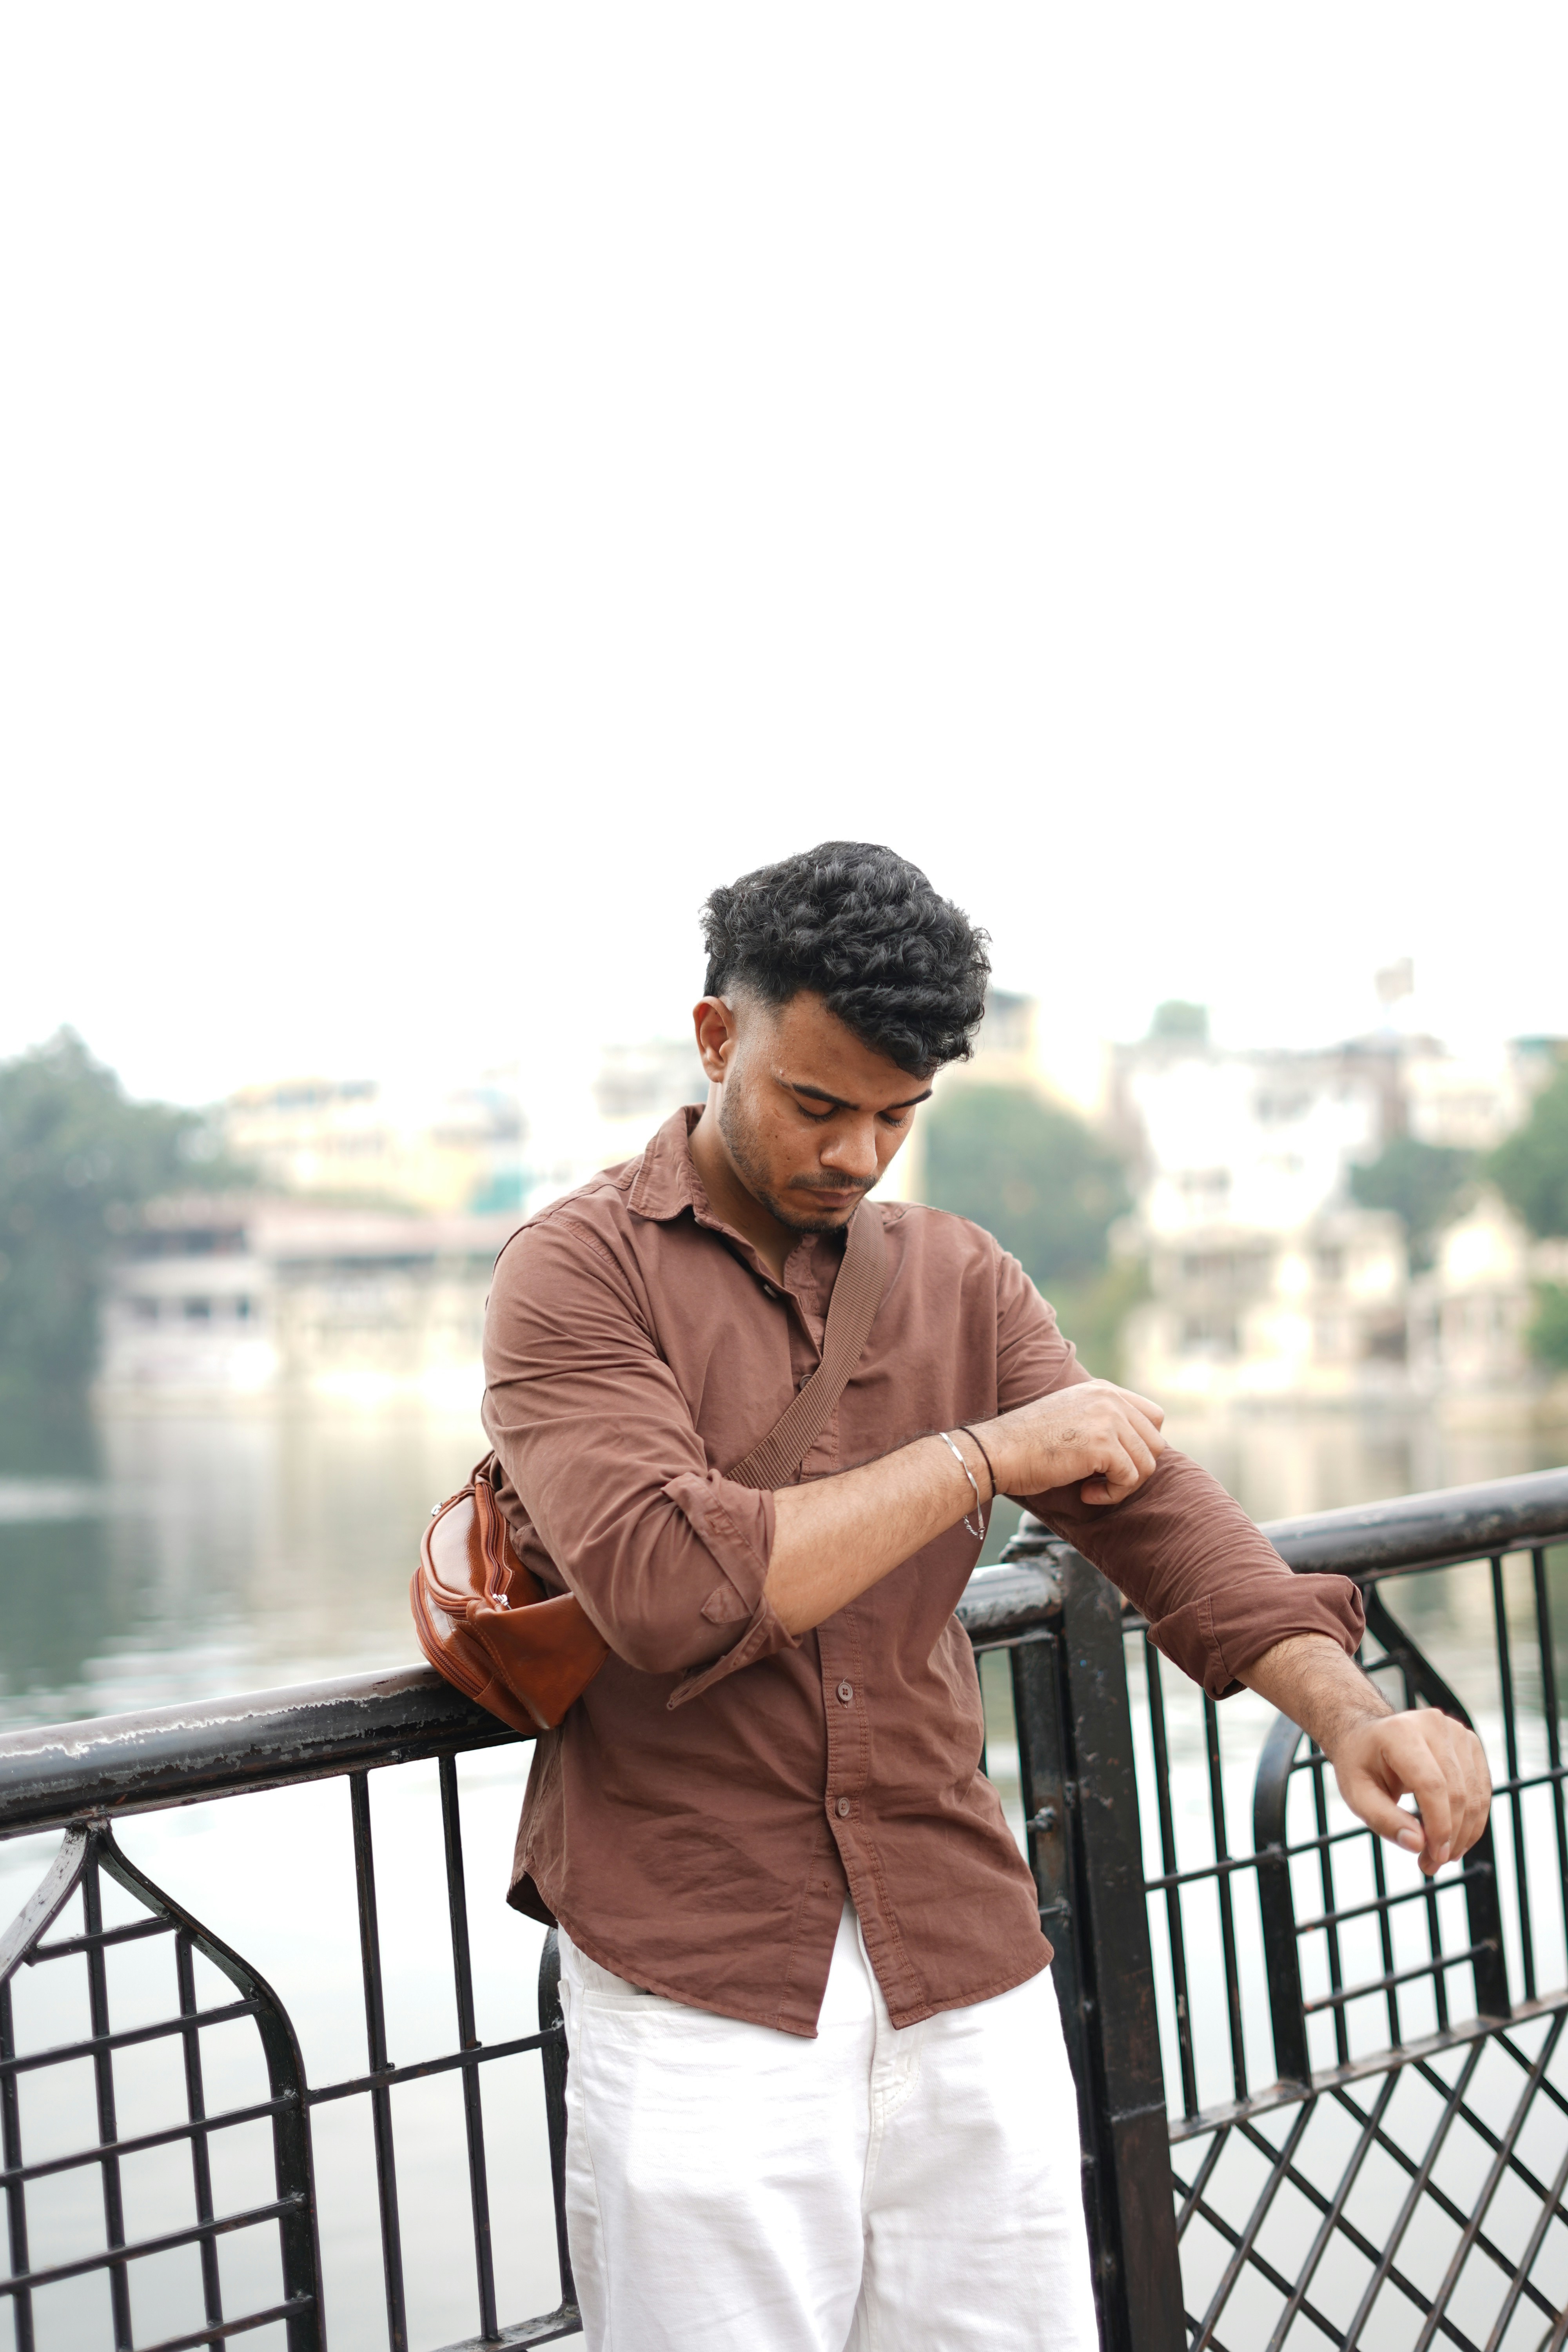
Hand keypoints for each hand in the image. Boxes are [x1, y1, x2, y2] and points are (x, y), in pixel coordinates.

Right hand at [978, 1379, 1166, 1506]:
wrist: (999, 1452)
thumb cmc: (1028, 1444)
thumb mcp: (1072, 1417)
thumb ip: (1102, 1420)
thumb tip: (1136, 1448)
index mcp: (1104, 1390)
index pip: (1153, 1417)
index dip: (1140, 1446)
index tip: (1113, 1462)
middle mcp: (1110, 1399)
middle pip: (1156, 1443)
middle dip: (1134, 1469)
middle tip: (1102, 1480)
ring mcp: (1108, 1419)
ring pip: (1147, 1464)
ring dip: (1122, 1485)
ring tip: (1091, 1488)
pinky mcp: (1103, 1445)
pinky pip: (1130, 1479)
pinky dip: (1111, 1494)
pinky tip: (1086, 1493)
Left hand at [1326, 1708, 1491, 1876]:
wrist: (1369, 1737)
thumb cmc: (1361, 1766)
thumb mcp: (1357, 1795)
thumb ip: (1384, 1820)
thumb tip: (1419, 1846)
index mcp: (1400, 1732)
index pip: (1431, 1784)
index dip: (1439, 1825)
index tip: (1434, 1858)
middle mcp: (1434, 1725)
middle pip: (1456, 1792)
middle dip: (1450, 1836)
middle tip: (1431, 1866)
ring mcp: (1456, 1731)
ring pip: (1475, 1794)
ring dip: (1464, 1834)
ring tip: (1441, 1857)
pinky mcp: (1470, 1742)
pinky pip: (1482, 1789)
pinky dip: (1473, 1820)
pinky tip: (1455, 1839)